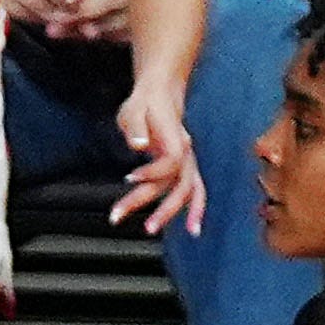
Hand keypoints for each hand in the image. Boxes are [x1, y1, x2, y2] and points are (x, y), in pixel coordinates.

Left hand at [110, 76, 202, 235]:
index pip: (170, 162)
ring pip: (188, 190)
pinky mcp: (184, 167)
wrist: (162, 93)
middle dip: (159, 206)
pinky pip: (194, 191)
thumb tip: (139, 144)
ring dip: (177, 212)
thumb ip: (136, 126)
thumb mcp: (133, 109)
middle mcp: (185, 152)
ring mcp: (187, 161)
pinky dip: (195, 209)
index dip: (152, 173)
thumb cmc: (145, 102)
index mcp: (175, 138)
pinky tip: (193, 227)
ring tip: (169, 230)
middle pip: (179, 184)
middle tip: (136, 223)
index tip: (129, 178)